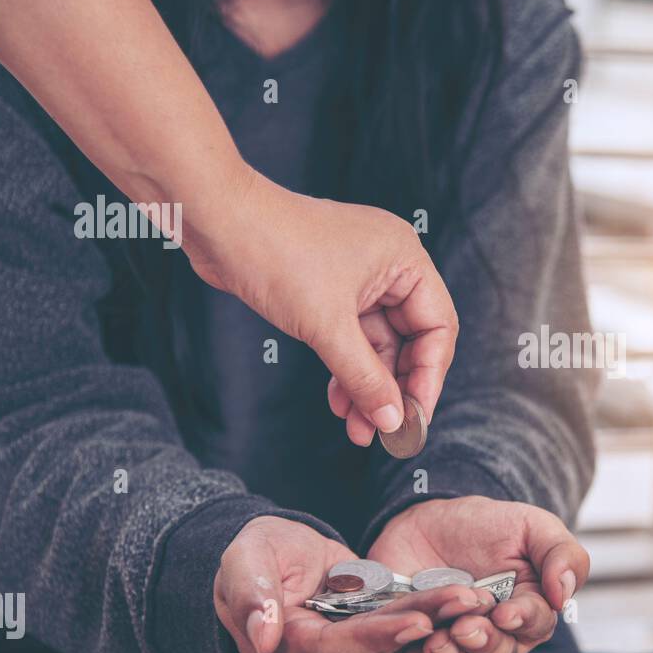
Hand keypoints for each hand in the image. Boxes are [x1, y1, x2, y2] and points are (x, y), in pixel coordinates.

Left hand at [187, 166, 457, 442]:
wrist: (215, 222)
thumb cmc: (273, 250)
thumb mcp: (326, 325)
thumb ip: (365, 376)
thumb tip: (392, 419)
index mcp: (404, 258)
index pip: (437, 327)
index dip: (428, 376)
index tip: (414, 416)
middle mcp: (388, 266)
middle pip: (409, 340)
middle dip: (393, 388)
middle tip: (384, 430)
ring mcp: (358, 278)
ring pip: (377, 344)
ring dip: (368, 386)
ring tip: (358, 427)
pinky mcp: (329, 290)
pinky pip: (350, 338)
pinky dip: (346, 370)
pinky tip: (339, 401)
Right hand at [214, 516, 492, 652]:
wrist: (271, 558)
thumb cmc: (254, 554)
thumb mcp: (246, 559)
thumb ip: (251, 594)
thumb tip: (263, 637)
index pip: (335, 649)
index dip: (376, 636)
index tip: (417, 621)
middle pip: (374, 650)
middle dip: (421, 624)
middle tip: (464, 603)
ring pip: (393, 644)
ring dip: (434, 620)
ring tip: (470, 596)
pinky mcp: (363, 649)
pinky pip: (398, 634)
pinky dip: (429, 615)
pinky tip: (460, 599)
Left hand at [366, 497, 589, 652]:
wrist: (430, 522)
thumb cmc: (488, 525)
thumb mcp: (531, 525)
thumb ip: (561, 554)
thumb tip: (564, 597)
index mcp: (529, 610)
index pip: (535, 626)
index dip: (522, 622)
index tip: (505, 613)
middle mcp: (497, 637)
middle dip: (484, 645)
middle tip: (465, 626)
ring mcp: (457, 647)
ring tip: (436, 641)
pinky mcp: (418, 650)